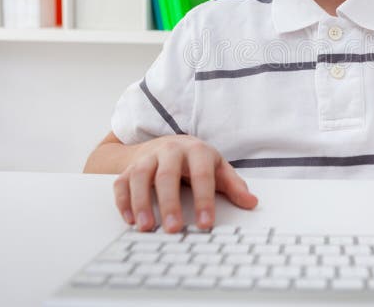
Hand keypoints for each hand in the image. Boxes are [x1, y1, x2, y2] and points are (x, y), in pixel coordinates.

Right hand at [113, 135, 257, 232]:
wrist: (165, 143)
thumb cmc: (196, 160)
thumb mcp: (218, 167)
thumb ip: (234, 185)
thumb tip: (252, 202)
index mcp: (197, 150)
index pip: (202, 175)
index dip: (204, 200)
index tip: (205, 224)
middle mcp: (170, 151)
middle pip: (168, 175)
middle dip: (170, 203)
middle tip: (173, 229)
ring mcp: (148, 157)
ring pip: (140, 176)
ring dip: (141, 203)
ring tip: (146, 228)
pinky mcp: (130, 167)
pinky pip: (121, 182)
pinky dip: (123, 201)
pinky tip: (130, 220)